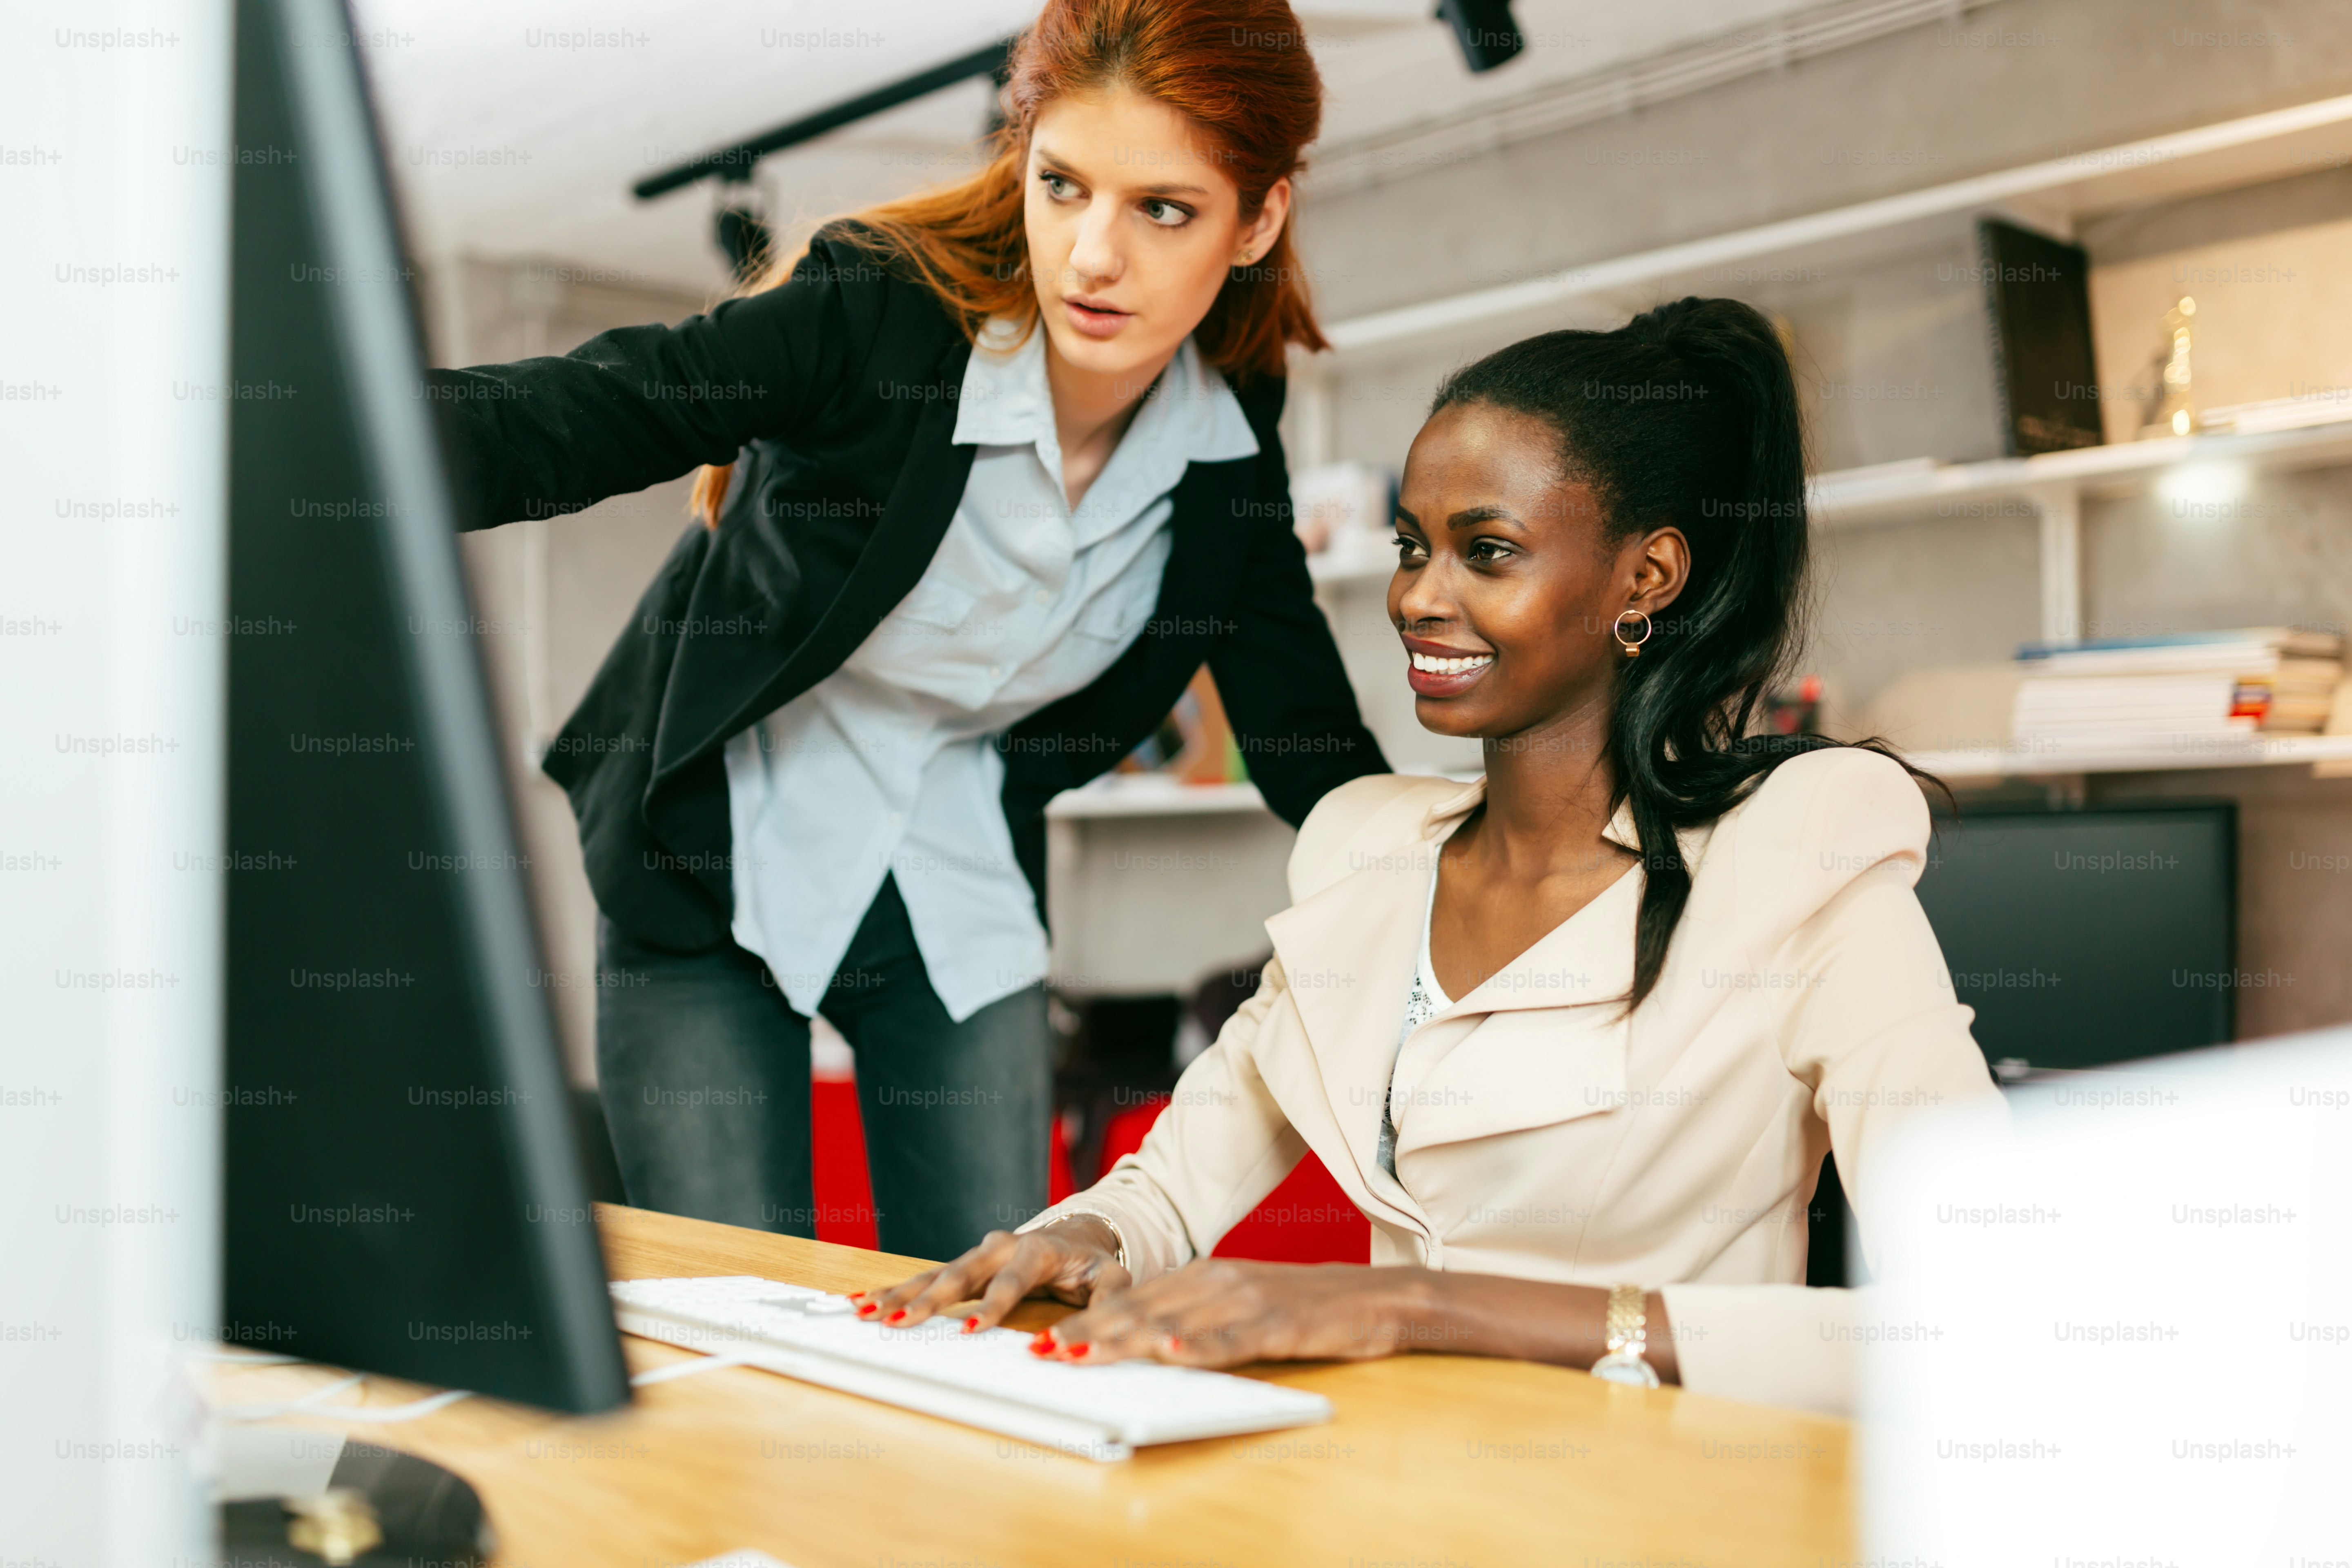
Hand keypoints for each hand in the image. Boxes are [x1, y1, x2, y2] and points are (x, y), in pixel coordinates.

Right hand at [850, 1218, 1128, 1333]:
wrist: (1079, 1233)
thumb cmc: (1094, 1263)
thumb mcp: (1113, 1280)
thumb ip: (1104, 1307)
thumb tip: (1077, 1345)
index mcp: (1036, 1250)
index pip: (1012, 1280)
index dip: (993, 1304)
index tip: (973, 1328)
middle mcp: (1000, 1247)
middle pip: (959, 1275)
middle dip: (928, 1299)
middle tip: (898, 1320)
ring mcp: (977, 1254)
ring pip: (933, 1275)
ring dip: (899, 1293)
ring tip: (864, 1310)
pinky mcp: (963, 1265)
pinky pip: (925, 1276)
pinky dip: (893, 1288)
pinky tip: (861, 1298)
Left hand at [1028, 1258, 1426, 1368]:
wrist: (1376, 1297)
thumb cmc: (1307, 1307)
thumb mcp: (1243, 1303)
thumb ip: (1197, 1317)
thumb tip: (1145, 1341)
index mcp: (1207, 1275)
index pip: (1134, 1299)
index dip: (1087, 1319)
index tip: (1045, 1339)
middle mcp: (1219, 1281)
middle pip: (1141, 1309)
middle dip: (1087, 1332)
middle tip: (1042, 1351)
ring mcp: (1247, 1300)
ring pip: (1174, 1322)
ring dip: (1123, 1340)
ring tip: (1081, 1354)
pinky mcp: (1277, 1323)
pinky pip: (1230, 1339)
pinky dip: (1198, 1347)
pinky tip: (1169, 1354)